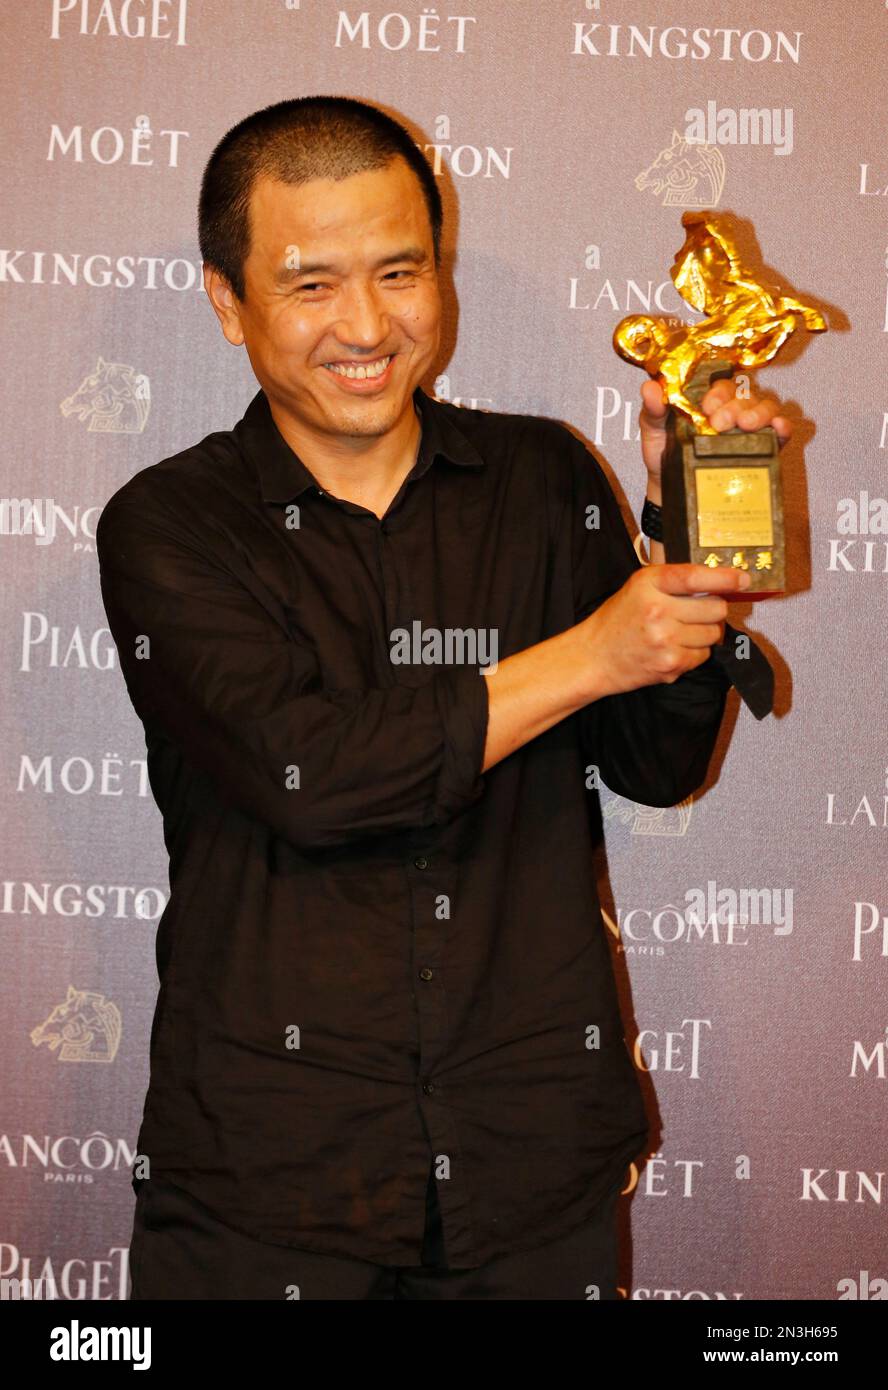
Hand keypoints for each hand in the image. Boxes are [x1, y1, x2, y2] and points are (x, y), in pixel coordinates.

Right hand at [579, 563, 749, 700]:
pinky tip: (674, 648)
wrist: (594, 657)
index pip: (695, 578)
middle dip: (712, 610)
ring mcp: (665, 640)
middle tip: (695, 613)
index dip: (724, 578)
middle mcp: (657, 610)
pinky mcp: (670, 664)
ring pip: (713, 633)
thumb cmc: (618, 620)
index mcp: (648, 584)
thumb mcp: (638, 587)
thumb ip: (673, 581)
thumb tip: (720, 580)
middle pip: (715, 608)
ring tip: (680, 632)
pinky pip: (704, 655)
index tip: (743, 579)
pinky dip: (695, 652)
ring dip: (704, 633)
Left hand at [639, 377, 793, 488]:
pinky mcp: (763, 446)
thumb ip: (652, 408)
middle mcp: (732, 407)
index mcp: (709, 398)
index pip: (721, 384)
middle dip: (734, 406)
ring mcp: (749, 426)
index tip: (706, 407)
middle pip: (745, 394)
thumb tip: (650, 388)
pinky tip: (779, 429)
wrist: (670, 486)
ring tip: (745, 427)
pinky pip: (780, 431)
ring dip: (759, 413)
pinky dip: (783, 427)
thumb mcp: (653, 428)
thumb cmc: (664, 452)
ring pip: (765, 407)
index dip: (718, 393)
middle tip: (719, 424)